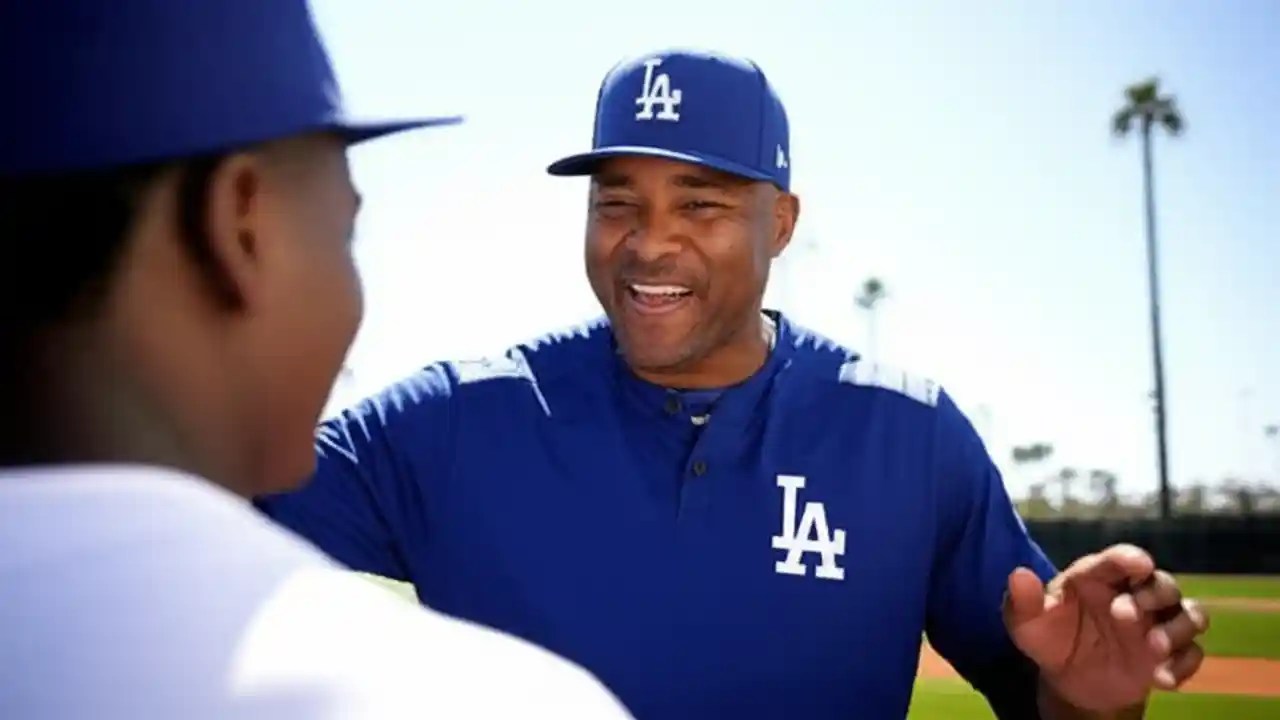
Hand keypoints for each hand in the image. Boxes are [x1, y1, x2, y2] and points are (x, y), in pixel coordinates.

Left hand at [1003, 544, 1209, 712]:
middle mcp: (1134, 594)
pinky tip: (1161, 679)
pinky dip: (1183, 664)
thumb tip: (1018, 574)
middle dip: (1152, 594)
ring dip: (1176, 628)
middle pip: (1162, 583)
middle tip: (1123, 614)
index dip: (1130, 558)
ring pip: (1188, 614)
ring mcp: (1156, 623)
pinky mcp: (1170, 653)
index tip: (1138, 564)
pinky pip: (1192, 653)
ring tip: (1152, 648)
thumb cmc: (1049, 639)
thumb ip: (1022, 601)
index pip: (1119, 560)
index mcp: (1098, 578)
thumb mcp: (1026, 624)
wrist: (1069, 681)